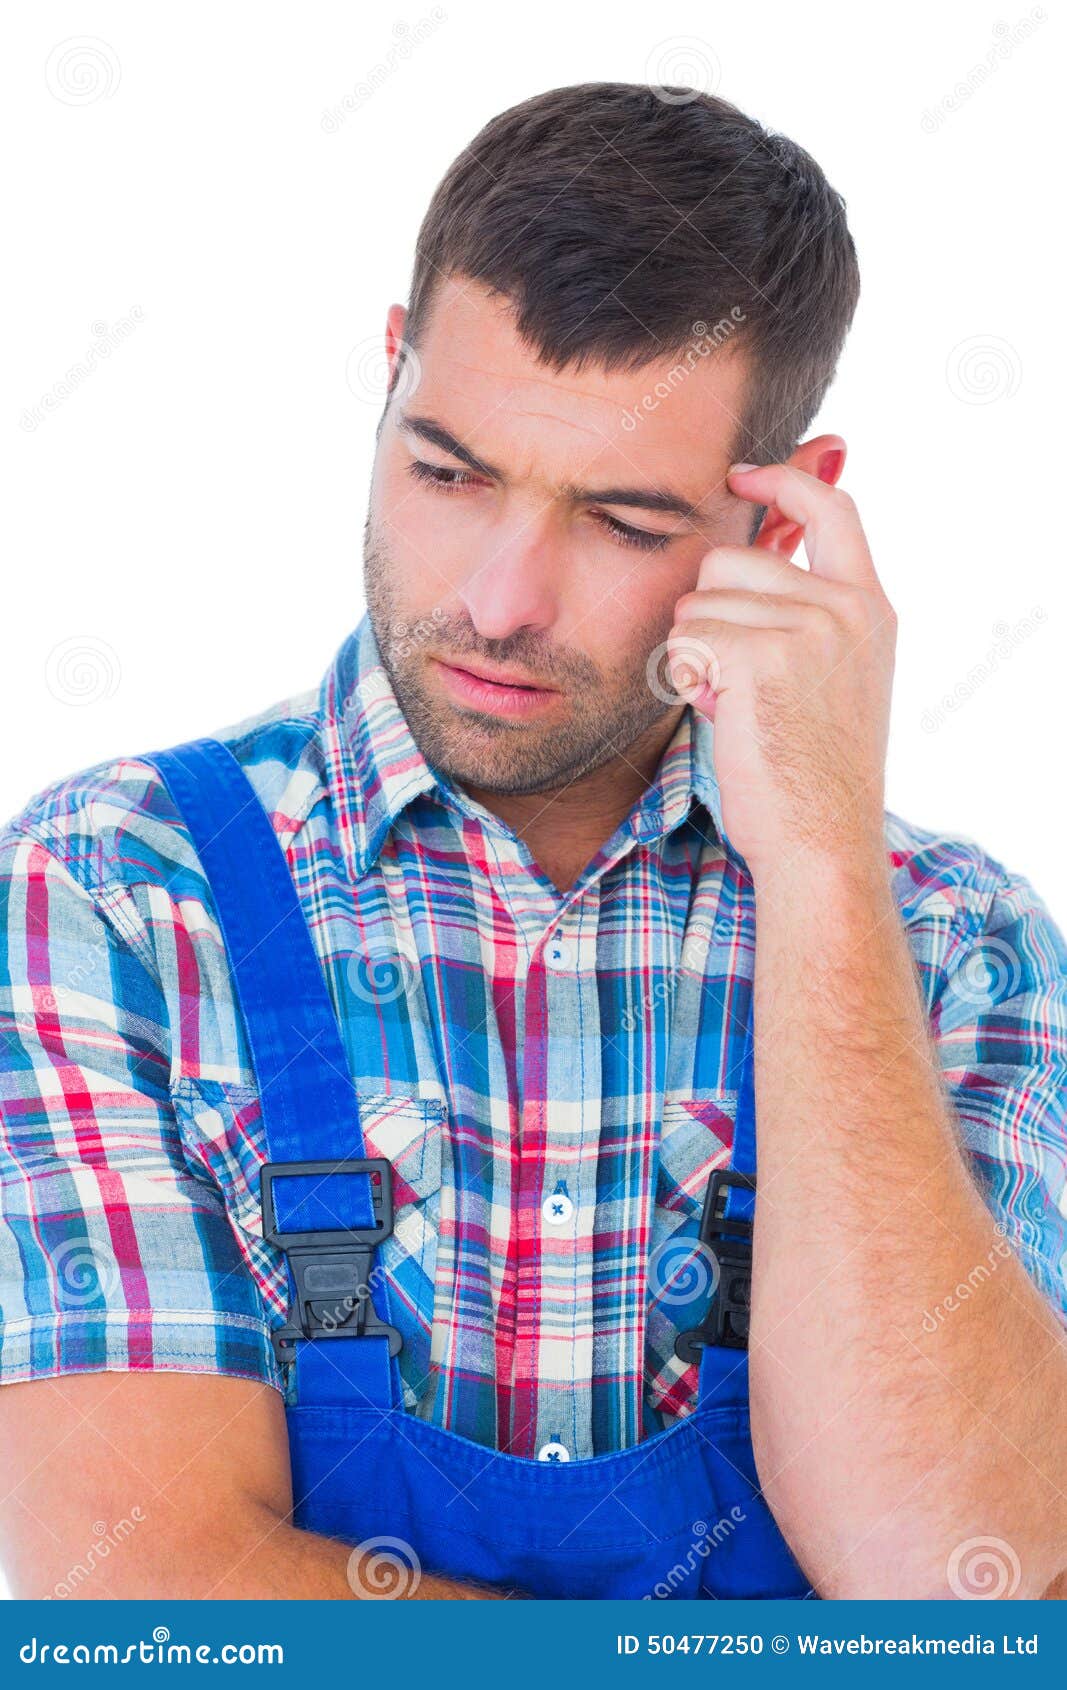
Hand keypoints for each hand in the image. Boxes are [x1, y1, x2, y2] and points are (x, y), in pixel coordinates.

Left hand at [668, 463, 896, 882]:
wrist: (821, 839)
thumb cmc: (811, 772)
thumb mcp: (830, 675)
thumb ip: (807, 610)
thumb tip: (767, 542)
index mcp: (869, 607)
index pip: (830, 507)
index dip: (781, 482)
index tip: (741, 477)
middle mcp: (846, 607)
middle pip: (729, 560)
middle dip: (710, 616)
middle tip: (738, 683)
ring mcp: (809, 627)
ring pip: (697, 603)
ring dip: (696, 655)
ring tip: (737, 707)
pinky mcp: (762, 655)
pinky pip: (685, 639)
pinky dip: (687, 680)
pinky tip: (722, 716)